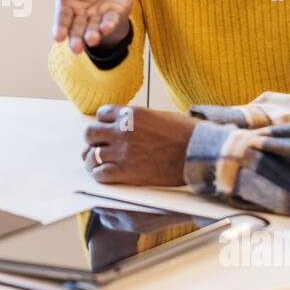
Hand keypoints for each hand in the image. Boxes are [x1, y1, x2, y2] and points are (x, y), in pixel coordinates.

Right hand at [32, 0, 132, 53]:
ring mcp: (98, 19)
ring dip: (92, 35)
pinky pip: (111, 21)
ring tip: (92, 40)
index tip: (58, 37)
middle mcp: (82, 18)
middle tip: (76, 49)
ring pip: (93, 29)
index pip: (62, 19)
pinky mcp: (114, 16)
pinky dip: (108, 25)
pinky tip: (106, 29)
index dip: (60, 28)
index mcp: (68, 9)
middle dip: (76, 39)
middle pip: (77, 30)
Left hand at [81, 104, 196, 185]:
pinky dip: (100, 175)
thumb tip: (129, 125)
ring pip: (91, 155)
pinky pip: (101, 174)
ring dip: (92, 160)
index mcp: (131, 113)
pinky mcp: (127, 171)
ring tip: (96, 164)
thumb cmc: (186, 134)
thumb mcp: (159, 116)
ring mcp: (123, 151)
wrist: (199, 152)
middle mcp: (122, 130)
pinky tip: (105, 176)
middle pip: (90, 133)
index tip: (106, 131)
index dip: (103, 123)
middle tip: (96, 148)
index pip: (102, 114)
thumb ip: (138, 119)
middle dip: (92, 141)